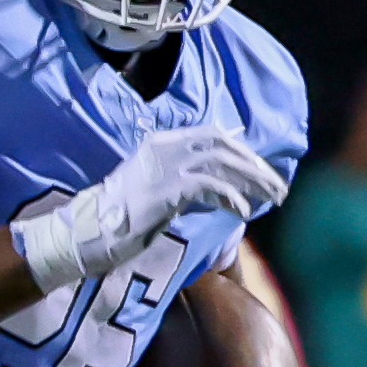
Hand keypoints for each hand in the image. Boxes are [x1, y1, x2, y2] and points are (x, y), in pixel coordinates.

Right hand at [15, 127, 288, 293]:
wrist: (88, 232)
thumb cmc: (122, 216)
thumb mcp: (157, 186)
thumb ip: (187, 178)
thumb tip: (224, 181)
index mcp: (161, 142)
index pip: (213, 134)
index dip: (243, 150)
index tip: (263, 169)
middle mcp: (164, 148)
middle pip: (223, 147)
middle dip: (255, 167)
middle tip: (278, 187)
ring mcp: (164, 168)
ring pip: (222, 165)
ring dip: (252, 182)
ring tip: (272, 199)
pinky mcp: (165, 192)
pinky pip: (209, 189)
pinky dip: (231, 198)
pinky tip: (244, 212)